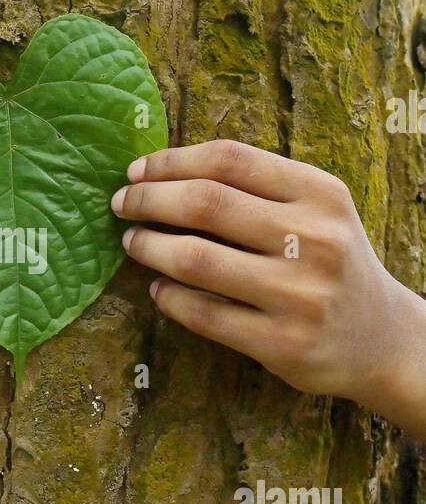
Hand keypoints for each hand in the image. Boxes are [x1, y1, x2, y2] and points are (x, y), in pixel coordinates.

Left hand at [111, 139, 425, 427]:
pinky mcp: (281, 344)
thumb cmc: (330, 261)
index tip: (136, 170)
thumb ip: (257, 188)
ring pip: (196, 259)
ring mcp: (298, 294)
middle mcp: (313, 239)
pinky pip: (203, 314)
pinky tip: (158, 289)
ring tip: (132, 242)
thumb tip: (163, 172)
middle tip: (121, 204)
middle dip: (149, 200)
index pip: (230, 159)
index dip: (172, 161)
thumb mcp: (315, 211)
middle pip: (206, 203)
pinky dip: (169, 298)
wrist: (381, 338)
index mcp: (320, 194)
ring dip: (149, 247)